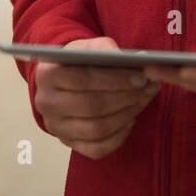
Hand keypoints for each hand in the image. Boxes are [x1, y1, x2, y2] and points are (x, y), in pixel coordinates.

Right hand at [32, 36, 160, 158]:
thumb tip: (133, 62)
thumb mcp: (90, 46)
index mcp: (47, 74)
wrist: (65, 79)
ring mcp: (56, 127)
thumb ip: (107, 49)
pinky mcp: (68, 144)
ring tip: (144, 100)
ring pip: (96, 129)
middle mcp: (46, 103)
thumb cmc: (82, 60)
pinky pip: (97, 149)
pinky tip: (131, 120)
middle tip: (149, 89)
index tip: (141, 77)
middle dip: (126, 98)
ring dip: (126, 115)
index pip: (83, 79)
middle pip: (91, 106)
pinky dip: (119, 136)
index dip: (115, 80)